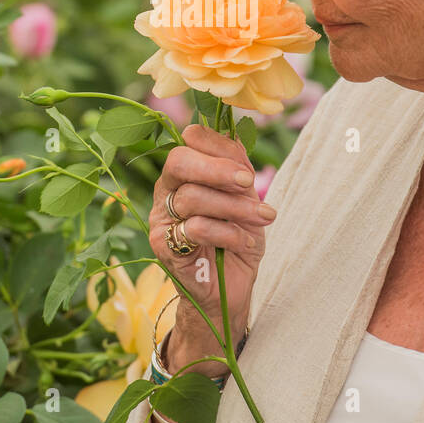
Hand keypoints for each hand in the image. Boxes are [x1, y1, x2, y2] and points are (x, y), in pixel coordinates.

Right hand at [148, 123, 274, 366]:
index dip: (219, 148)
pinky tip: (244, 241)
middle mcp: (166, 191)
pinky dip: (228, 233)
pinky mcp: (164, 246)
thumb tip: (232, 132)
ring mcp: (161, 219)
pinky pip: (195, 228)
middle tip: (248, 182)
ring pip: (193, 196)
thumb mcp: (245, 197)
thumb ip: (237, 166)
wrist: (230, 289)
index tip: (247, 168)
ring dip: (235, 206)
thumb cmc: (236, 239)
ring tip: (262, 218)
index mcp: (184, 173)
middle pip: (179, 161)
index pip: (190, 141)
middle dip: (218, 169)